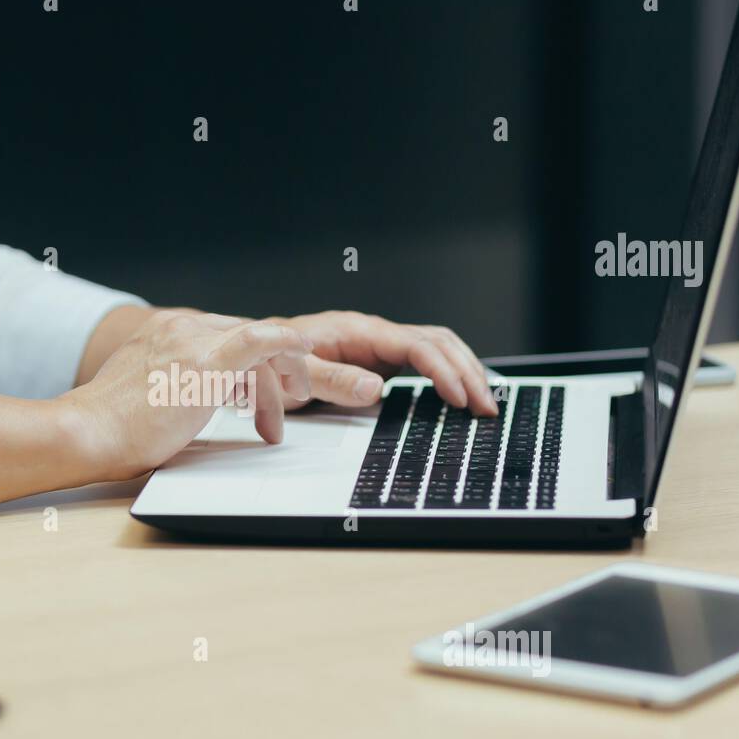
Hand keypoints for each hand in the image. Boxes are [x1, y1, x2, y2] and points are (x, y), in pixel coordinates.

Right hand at [59, 310, 315, 480]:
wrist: (88, 433)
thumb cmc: (110, 429)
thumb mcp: (146, 394)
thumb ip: (173, 385)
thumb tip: (191, 402)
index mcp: (165, 332)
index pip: (224, 337)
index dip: (250, 368)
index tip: (254, 398)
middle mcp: (180, 327)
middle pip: (246, 341)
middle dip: (270, 378)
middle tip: (275, 416)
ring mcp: (193, 341)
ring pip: (258, 348)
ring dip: (276, 389)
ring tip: (272, 428)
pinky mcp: (206, 363)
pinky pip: (262, 339)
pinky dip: (288, 343)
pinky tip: (304, 351)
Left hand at [271, 311, 497, 415]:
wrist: (251, 356)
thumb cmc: (267, 362)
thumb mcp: (292, 376)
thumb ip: (330, 380)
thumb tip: (375, 388)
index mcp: (358, 331)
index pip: (416, 345)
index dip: (442, 370)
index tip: (459, 397)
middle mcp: (373, 333)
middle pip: (437, 343)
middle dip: (467, 372)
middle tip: (487, 407)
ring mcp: (377, 345)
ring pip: (436, 349)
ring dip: (463, 372)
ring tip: (484, 403)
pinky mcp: (377, 359)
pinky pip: (423, 361)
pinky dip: (447, 375)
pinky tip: (460, 395)